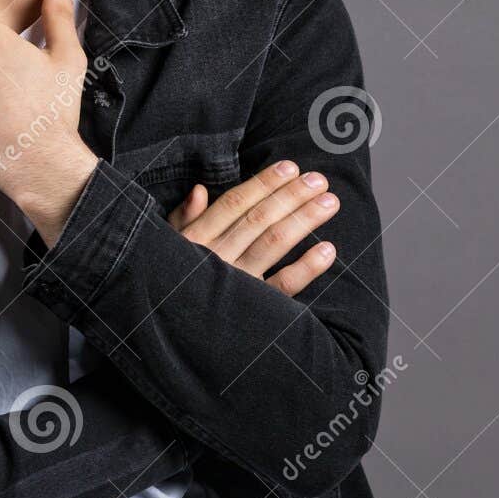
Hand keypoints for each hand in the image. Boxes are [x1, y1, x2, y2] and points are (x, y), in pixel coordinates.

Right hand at [167, 161, 338, 294]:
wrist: (168, 330)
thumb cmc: (169, 282)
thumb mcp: (168, 247)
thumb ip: (183, 219)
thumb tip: (198, 190)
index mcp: (197, 239)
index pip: (235, 203)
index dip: (264, 183)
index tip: (290, 167)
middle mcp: (217, 257)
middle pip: (259, 218)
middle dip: (291, 195)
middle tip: (319, 179)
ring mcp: (236, 282)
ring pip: (274, 243)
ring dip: (304, 220)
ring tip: (330, 202)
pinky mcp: (253, 309)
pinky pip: (283, 286)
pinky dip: (307, 268)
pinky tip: (328, 250)